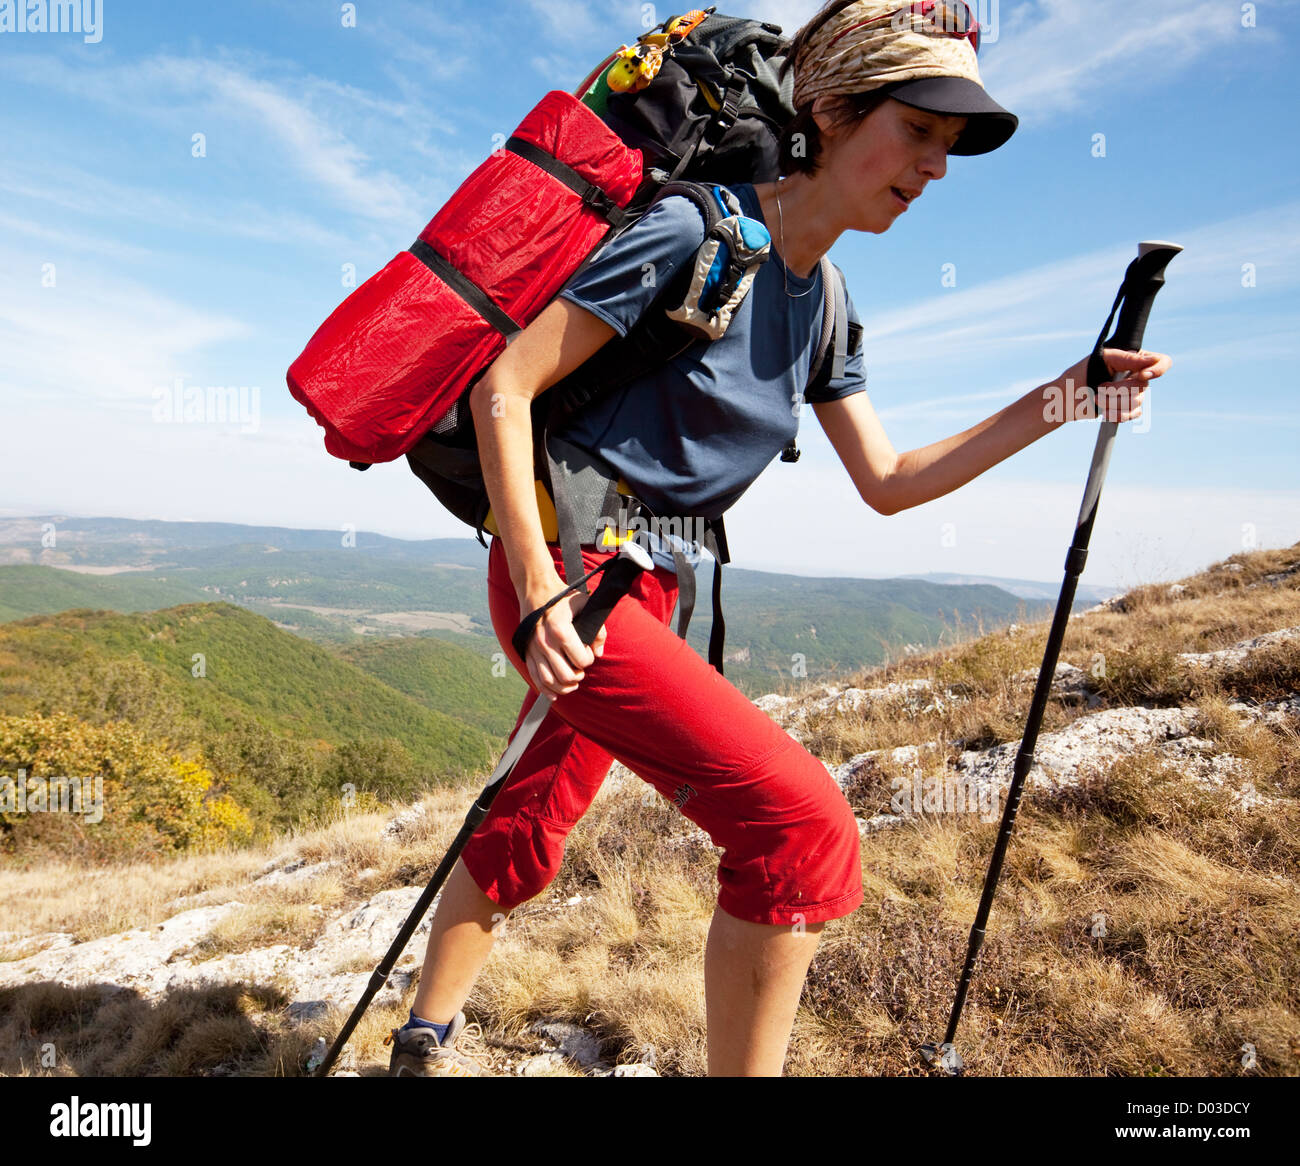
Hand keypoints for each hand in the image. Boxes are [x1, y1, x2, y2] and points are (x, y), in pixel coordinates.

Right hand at [517, 571, 606, 701]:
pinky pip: (535, 677)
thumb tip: (598, 652)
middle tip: (581, 668)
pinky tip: (554, 694)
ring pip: (549, 681)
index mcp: (560, 630)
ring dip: (564, 687)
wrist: (535, 589)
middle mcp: (545, 642)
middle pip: (566, 676)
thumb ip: (598, 629)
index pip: (581, 660)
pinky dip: (545, 690)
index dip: (588, 659)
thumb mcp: (585, 604)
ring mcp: (533, 649)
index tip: (588, 652)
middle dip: (578, 676)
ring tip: (572, 682)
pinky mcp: (526, 652)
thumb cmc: (562, 596)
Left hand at [1054, 347, 1171, 422]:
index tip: (1142, 375)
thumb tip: (1151, 360)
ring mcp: (1133, 394)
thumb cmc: (1080, 374)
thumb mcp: (1101, 359)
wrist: (1065, 399)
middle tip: (1099, 387)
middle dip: (1118, 389)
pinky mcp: (1126, 409)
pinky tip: (1104, 412)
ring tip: (1096, 398)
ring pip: (1137, 401)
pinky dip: (1117, 414)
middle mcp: (1137, 376)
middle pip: (1144, 385)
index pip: (1161, 362)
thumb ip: (1126, 358)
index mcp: (1134, 360)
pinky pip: (1133, 414)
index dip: (1158, 369)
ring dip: (1113, 402)